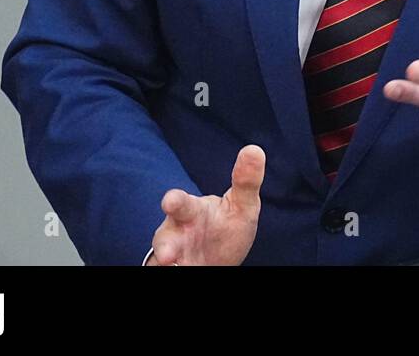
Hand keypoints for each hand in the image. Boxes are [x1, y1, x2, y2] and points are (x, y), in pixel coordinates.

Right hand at [146, 144, 264, 264]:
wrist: (218, 260)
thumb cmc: (226, 228)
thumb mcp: (242, 206)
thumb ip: (246, 181)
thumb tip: (254, 149)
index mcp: (191, 212)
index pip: (180, 204)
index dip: (174, 202)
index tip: (170, 202)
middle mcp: (176, 234)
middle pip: (164, 238)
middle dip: (164, 244)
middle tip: (166, 253)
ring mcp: (175, 255)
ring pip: (166, 259)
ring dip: (169, 263)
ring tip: (171, 264)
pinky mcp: (176, 268)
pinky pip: (170, 269)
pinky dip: (176, 269)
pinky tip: (180, 268)